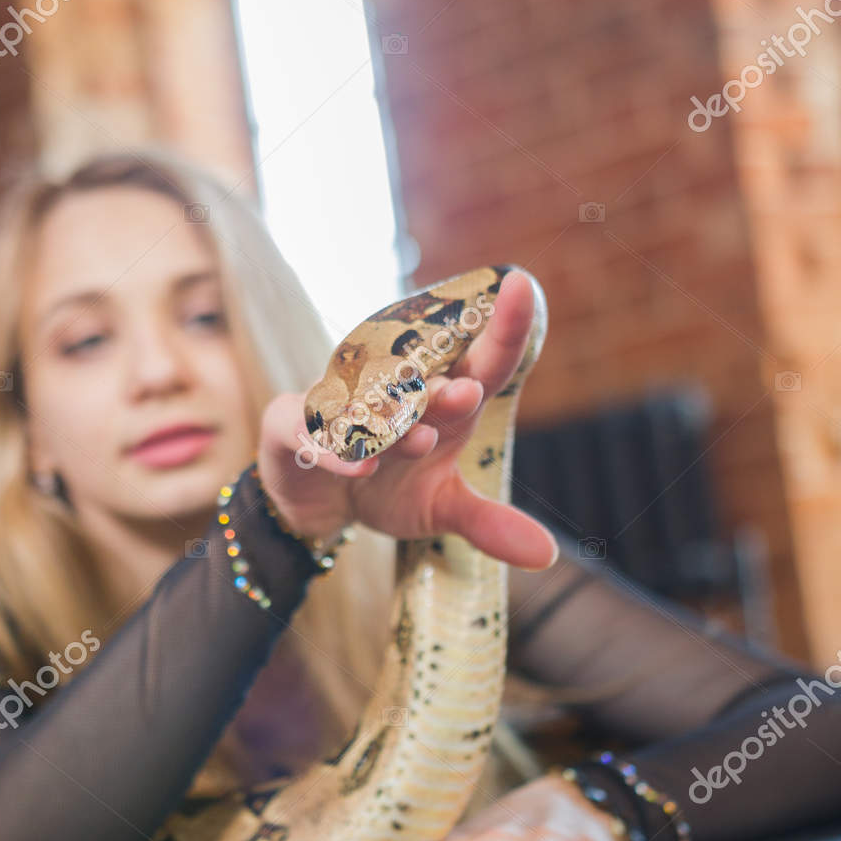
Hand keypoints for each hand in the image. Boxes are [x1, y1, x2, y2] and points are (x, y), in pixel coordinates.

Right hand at [257, 271, 557, 571]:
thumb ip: (488, 524)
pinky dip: (336, 450)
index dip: (503, 327)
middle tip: (467, 394)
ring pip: (368, 403)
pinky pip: (312, 431)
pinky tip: (359, 468)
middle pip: (424, 380)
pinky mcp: (295, 426)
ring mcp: (342, 405)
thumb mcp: (442, 510)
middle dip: (446, 388)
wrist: (321, 504)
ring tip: (419, 437)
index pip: (481, 361)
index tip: (519, 285)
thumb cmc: (390, 488)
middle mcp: (395, 393)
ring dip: (394, 419)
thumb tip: (545, 555)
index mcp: (443, 404)